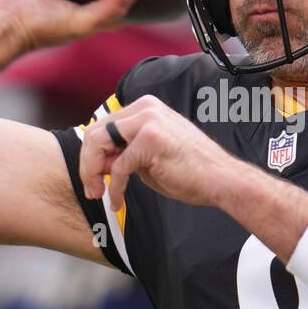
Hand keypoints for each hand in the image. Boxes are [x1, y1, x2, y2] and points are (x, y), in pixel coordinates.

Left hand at [80, 95, 244, 207]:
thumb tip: (98, 163)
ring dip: (93, 173)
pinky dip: (115, 188)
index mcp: (145, 107)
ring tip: (99, 194)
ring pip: (99, 143)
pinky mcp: (150, 139)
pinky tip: (118, 201)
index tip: (94, 179)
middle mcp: (145, 107)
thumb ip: (123, 154)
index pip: (103, 126)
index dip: (92, 155)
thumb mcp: (147, 158)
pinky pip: (119, 167)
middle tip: (92, 190)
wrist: (220, 180)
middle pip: (95, 132)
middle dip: (87, 164)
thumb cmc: (190, 171)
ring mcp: (148, 120)